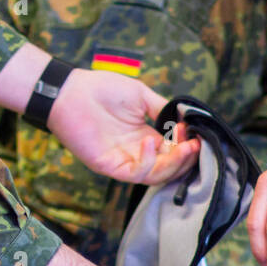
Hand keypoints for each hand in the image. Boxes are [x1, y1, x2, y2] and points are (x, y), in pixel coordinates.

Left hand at [50, 69, 200, 184]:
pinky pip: (136, 173)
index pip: (173, 152)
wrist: (71, 91)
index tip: (196, 134)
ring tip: (183, 147)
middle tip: (194, 145)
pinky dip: (148, 161)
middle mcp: (137, 153)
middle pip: (169, 168)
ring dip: (173, 164)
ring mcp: (124, 161)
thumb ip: (162, 108)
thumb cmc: (102, 89)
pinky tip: (150, 142)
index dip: (187, 146)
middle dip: (185, 159)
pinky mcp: (110, 166)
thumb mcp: (141, 96)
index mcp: (146, 137)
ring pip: (156, 176)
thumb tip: (185, 118)